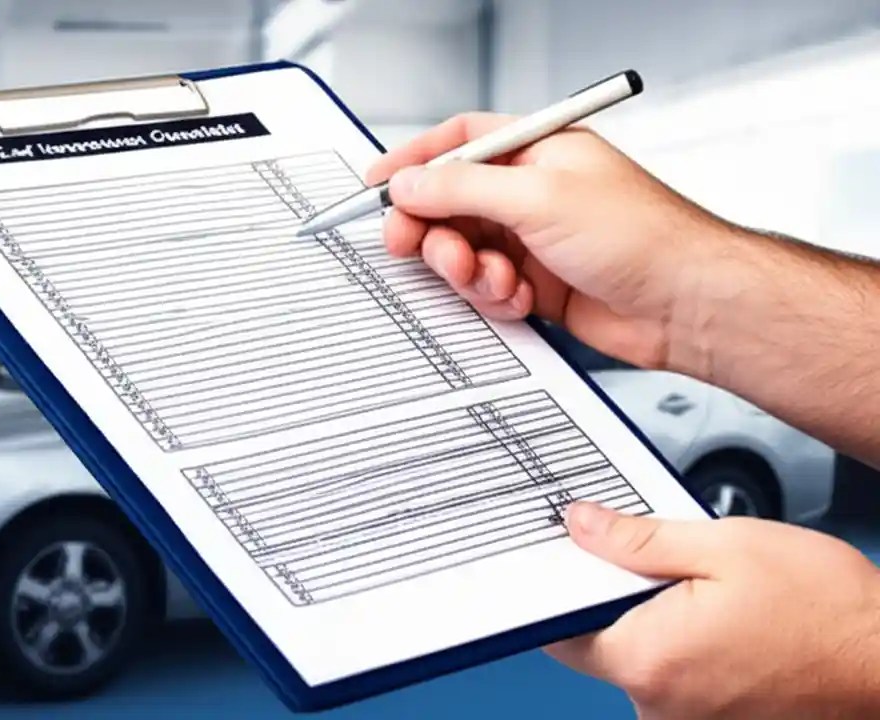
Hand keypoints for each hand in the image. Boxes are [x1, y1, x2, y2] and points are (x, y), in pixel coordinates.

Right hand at [367, 113, 737, 370]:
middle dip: (431, 228)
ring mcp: (533, 241)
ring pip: (465, 251)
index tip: (378, 185)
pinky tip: (521, 298)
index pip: (460, 142)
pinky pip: (487, 289)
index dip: (415, 161)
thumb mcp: (538, 197)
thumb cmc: (642, 237)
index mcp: (538, 151)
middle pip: (452, 203)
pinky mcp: (537, 285)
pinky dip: (494, 297)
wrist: (686, 305)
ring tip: (491, 277)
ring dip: (466, 269)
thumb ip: (462, 188)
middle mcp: (532, 193)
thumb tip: (408, 184)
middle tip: (413, 245)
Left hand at [547, 502, 879, 718]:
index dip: (564, 591)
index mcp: (648, 660)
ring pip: (647, 661)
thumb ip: (638, 540)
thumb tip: (579, 526)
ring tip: (716, 599)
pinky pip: (682, 681)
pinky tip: (731, 627)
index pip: (561, 632)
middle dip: (625, 601)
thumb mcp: (724, 547)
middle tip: (670, 568)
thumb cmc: (824, 609)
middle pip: (604, 645)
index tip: (579, 562)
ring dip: (664, 625)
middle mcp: (660, 706)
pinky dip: (693, 650)